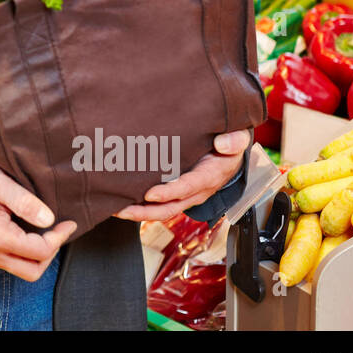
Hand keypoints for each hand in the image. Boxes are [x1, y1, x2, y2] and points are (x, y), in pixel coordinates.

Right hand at [0, 158, 75, 281]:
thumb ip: (25, 202)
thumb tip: (49, 219)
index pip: (40, 252)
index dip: (59, 238)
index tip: (67, 223)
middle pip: (32, 271)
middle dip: (50, 253)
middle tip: (56, 231)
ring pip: (19, 270)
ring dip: (36, 255)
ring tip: (42, 231)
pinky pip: (6, 263)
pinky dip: (20, 253)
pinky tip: (23, 233)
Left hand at [114, 130, 249, 221]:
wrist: (230, 155)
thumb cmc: (229, 147)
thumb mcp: (237, 140)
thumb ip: (233, 140)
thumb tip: (222, 144)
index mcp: (209, 177)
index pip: (188, 187)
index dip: (169, 192)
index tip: (150, 194)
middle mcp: (195, 191)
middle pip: (170, 208)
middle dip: (145, 211)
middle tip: (123, 209)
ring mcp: (185, 195)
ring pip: (161, 210)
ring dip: (138, 212)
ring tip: (115, 209)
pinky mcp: (176, 193)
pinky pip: (158, 204)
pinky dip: (140, 206)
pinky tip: (122, 201)